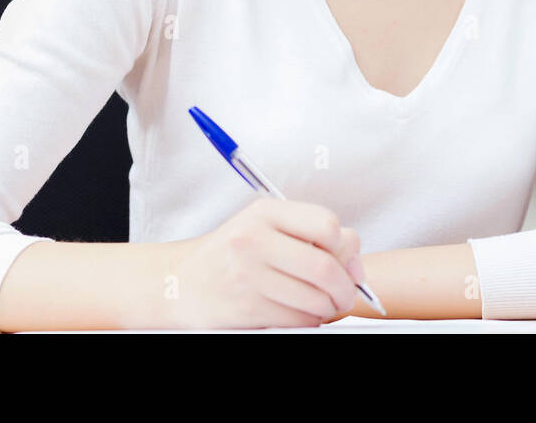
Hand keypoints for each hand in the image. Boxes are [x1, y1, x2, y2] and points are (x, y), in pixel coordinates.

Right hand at [155, 197, 365, 328]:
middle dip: (345, 289)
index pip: (327, 225)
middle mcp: (254, 240)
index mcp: (265, 213)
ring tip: (321, 305)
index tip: (345, 262)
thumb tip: (356, 263)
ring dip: (328, 309)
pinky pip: (297, 320)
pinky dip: (308, 321)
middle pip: (325, 268)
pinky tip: (298, 313)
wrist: (179, 283)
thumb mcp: (265, 228)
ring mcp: (247, 275)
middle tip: (344, 296)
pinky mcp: (245, 308)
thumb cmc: (231, 254)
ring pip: (315, 299)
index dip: (345, 248)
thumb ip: (312, 235)